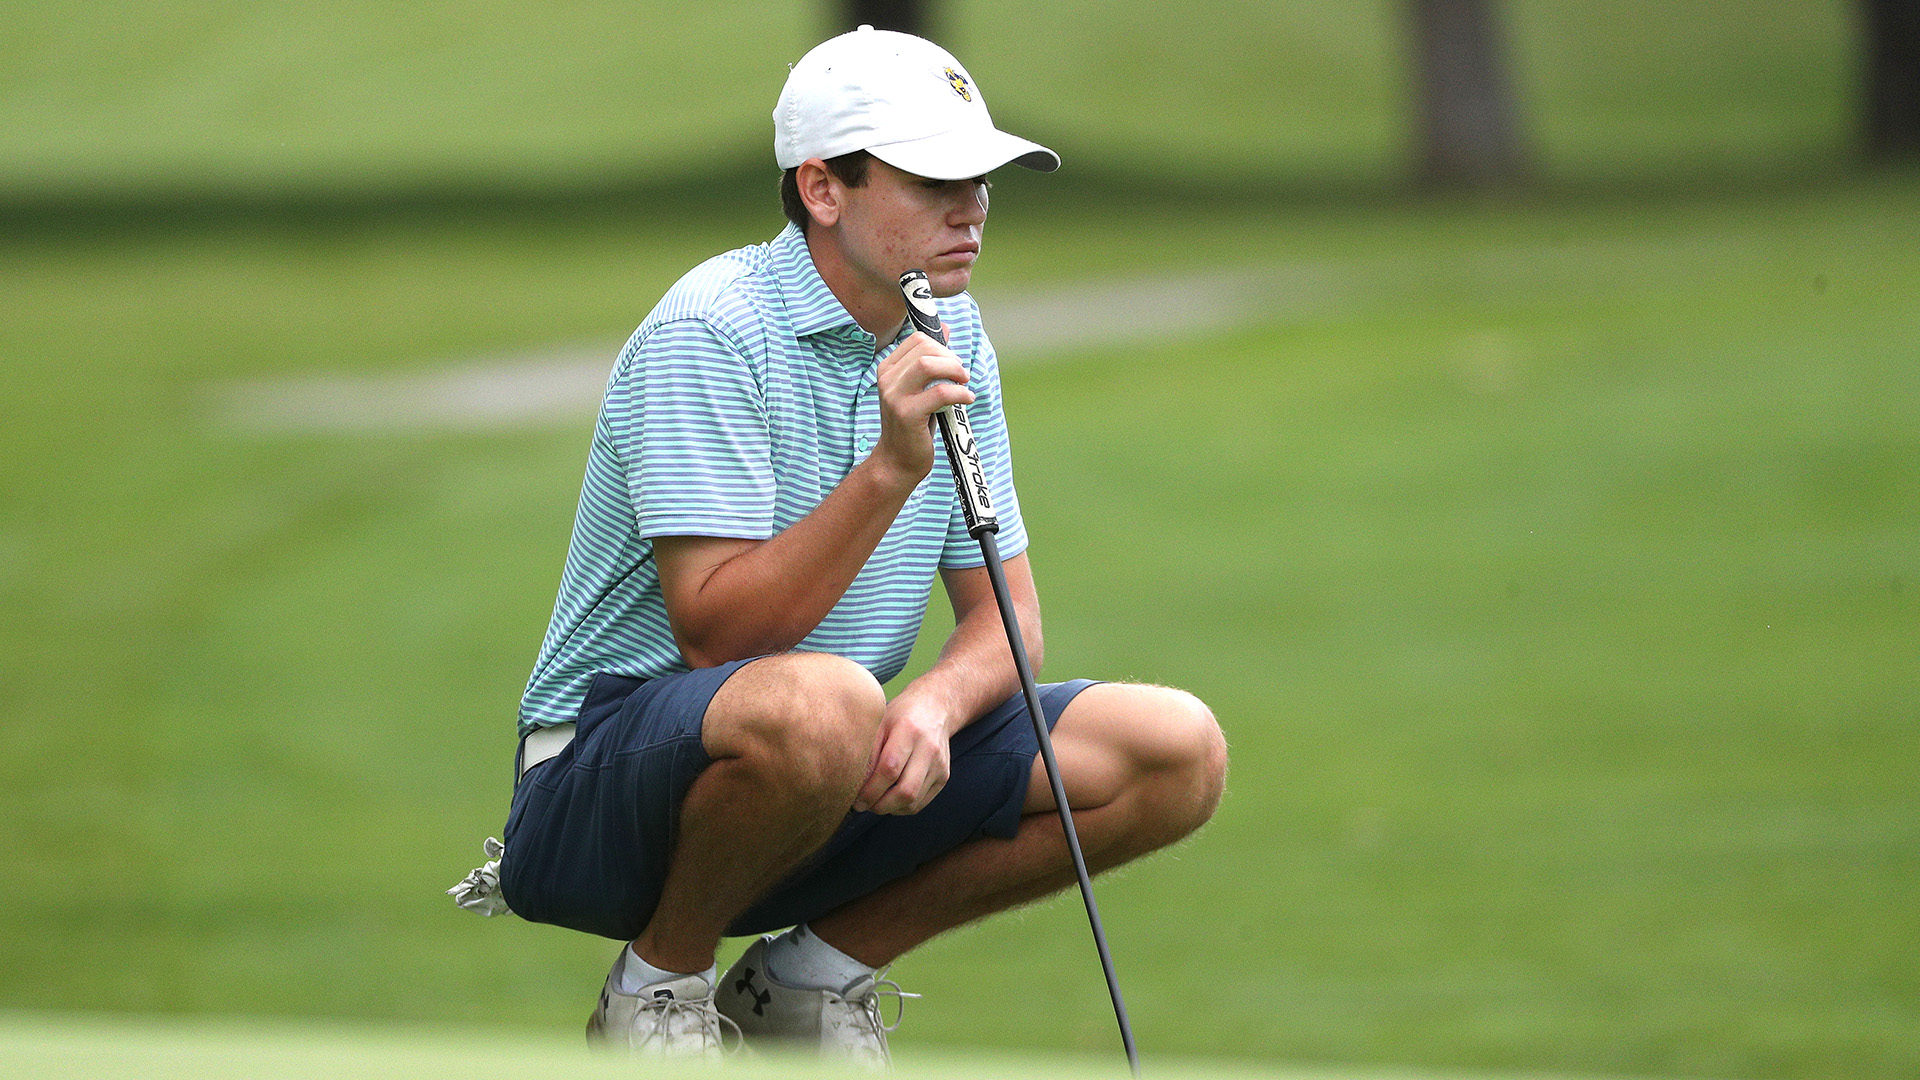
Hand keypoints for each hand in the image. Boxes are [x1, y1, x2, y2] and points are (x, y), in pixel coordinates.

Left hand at [853, 695, 954, 815]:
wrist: (935, 709)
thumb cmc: (901, 715)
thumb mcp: (879, 723)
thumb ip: (869, 752)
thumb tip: (855, 784)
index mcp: (910, 731)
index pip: (889, 769)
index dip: (870, 789)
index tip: (856, 798)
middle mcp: (929, 749)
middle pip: (905, 791)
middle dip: (880, 805)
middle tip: (863, 805)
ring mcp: (940, 765)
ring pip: (913, 802)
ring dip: (890, 809)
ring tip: (875, 801)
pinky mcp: (944, 777)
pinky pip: (920, 803)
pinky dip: (902, 807)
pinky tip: (890, 799)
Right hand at [871, 331, 974, 484]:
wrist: (898, 461)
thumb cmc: (913, 424)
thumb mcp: (919, 388)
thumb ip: (931, 359)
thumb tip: (945, 327)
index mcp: (888, 369)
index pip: (918, 339)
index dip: (942, 347)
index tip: (953, 364)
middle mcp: (887, 379)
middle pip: (925, 349)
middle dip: (951, 358)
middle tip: (961, 376)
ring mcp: (895, 397)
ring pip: (928, 365)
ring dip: (954, 371)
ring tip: (964, 384)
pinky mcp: (907, 414)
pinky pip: (940, 393)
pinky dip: (960, 393)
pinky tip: (967, 399)